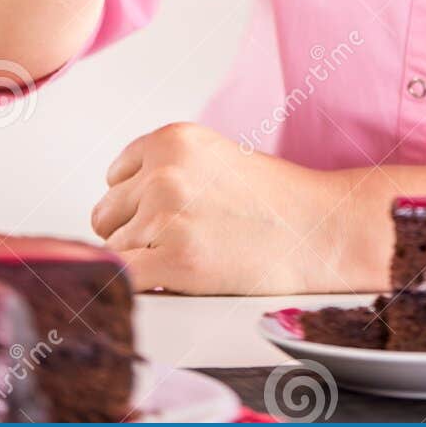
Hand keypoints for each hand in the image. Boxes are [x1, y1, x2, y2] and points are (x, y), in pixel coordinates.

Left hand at [90, 122, 346, 294]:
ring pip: (114, 251)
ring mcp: (165, 215)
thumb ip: (166, 168)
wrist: (319, 229)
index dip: (136, 202)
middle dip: (133, 233)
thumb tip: (120, 203)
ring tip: (191, 256)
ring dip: (143, 262)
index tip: (165, 215)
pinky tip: (169, 282)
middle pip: (106, 215)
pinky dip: (138, 287)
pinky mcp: (174, 259)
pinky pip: (122, 280)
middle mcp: (162, 171)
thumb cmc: (276, 200)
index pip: (115, 177)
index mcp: (171, 139)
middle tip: (178, 240)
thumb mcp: (214, 157)